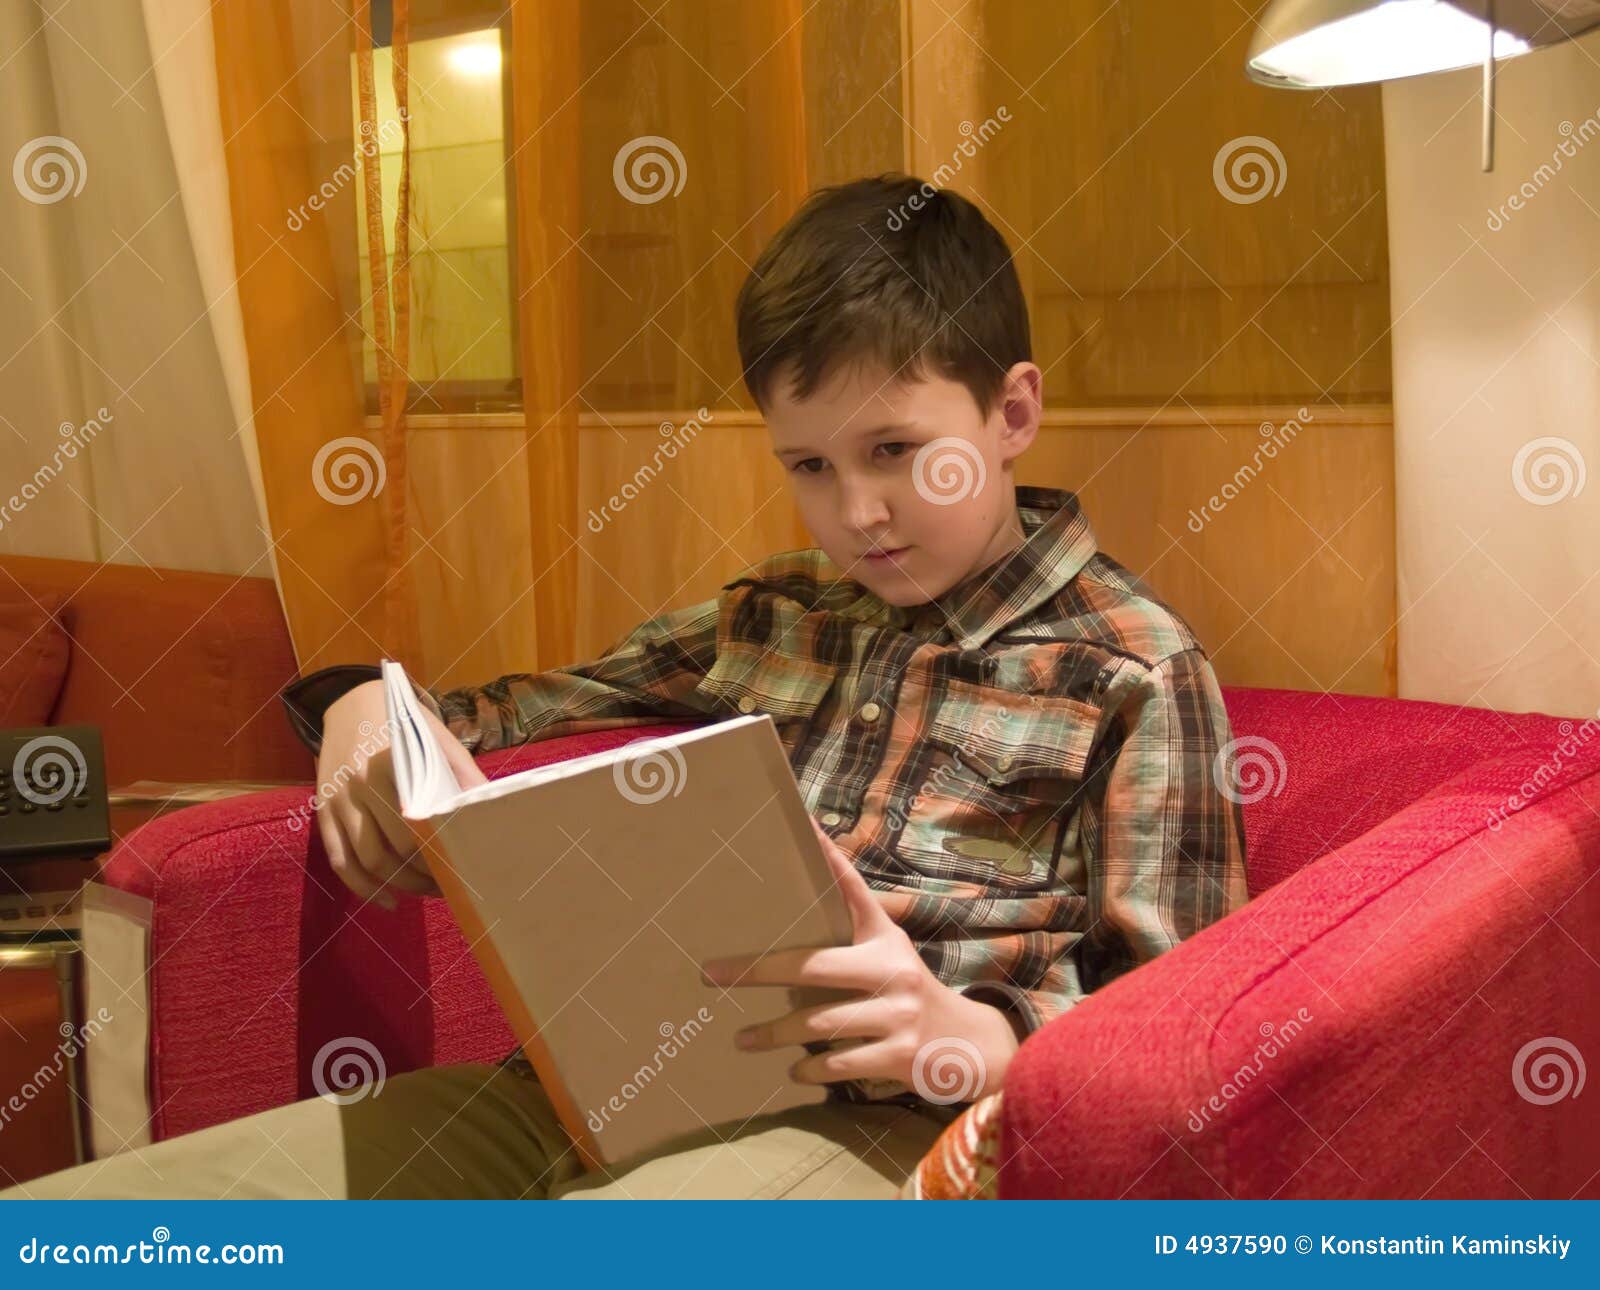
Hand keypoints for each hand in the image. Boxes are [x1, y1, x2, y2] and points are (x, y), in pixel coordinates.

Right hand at [314, 679, 486, 910]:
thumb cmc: (402, 724)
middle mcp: (359, 785)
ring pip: (366, 862)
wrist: (350, 702)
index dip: (439, 856)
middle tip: (449, 884)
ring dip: (398, 886)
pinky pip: (339, 861)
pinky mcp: (323, 812)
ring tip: (424, 891)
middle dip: (423, 876)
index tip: (461, 869)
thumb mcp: (435, 737)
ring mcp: (338, 801)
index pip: (418, 827)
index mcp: (391, 764)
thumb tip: (488, 808)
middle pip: (393, 850)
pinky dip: (362, 888)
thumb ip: (462, 771)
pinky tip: (387, 900)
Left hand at [699, 818, 1020, 1101]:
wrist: (967, 1043)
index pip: (852, 889)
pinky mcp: (898, 1056)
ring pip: (820, 1022)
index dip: (829, 858)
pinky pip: (841, 1063)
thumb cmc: (907, 988)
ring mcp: (897, 1014)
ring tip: (742, 1039)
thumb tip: (806, 883)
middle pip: (812, 967)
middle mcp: (892, 970)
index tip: (801, 826)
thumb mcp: (887, 949)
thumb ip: (850, 923)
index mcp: (883, 937)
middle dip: (757, 971)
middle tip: (711, 975)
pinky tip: (793, 1070)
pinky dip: (811, 1067)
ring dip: (774, 1033)